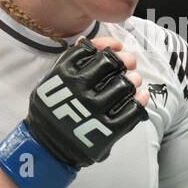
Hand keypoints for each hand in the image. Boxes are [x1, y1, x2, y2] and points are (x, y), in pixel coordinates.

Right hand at [23, 36, 149, 168]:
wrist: (47, 147)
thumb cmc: (52, 110)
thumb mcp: (52, 82)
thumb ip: (69, 61)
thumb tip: (89, 40)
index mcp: (63, 76)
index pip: (92, 51)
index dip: (108, 45)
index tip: (116, 46)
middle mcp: (79, 91)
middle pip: (112, 64)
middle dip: (124, 60)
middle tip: (129, 62)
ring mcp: (94, 111)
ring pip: (125, 85)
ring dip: (132, 81)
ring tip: (132, 81)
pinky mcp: (107, 131)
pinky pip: (133, 111)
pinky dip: (140, 101)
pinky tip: (139, 97)